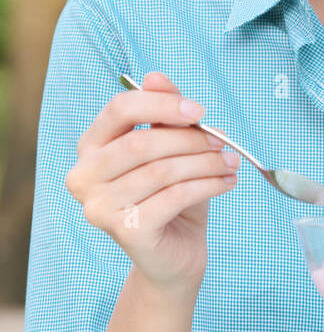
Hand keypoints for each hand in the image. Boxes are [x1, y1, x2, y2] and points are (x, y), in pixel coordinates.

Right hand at [65, 71, 239, 294]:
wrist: (174, 254)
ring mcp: (99, 207)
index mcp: (91, 147)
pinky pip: (175, 196)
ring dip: (205, 162)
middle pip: (142, 141)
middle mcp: (84, 176)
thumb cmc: (170, 194)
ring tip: (230, 162)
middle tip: (223, 141)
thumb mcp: (171, 148)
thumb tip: (156, 76)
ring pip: (162, 170)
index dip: (162, 105)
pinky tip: (227, 182)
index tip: (199, 111)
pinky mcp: (126, 231)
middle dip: (190, 138)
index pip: (119, 109)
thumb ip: (162, 112)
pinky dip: (208, 185)